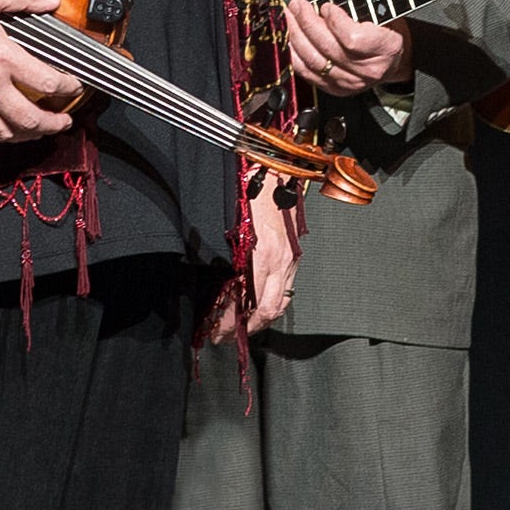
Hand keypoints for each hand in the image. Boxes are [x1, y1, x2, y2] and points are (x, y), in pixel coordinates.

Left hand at [203, 190, 298, 343]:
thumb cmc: (247, 192)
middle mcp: (279, 262)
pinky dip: (272, 303)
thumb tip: (214, 291)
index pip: (244, 303)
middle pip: (265, 311)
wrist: (274, 172)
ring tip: (242, 328)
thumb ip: (223, 261)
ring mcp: (290, 260)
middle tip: (225, 337)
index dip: (229, 322)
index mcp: (260, 255)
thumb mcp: (226, 228)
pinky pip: (287, 290)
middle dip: (245, 329)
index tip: (215, 332)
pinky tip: (258, 307)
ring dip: (260, 320)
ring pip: (279, 304)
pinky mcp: (295, 255)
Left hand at [284, 0, 412, 95]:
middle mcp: (368, 69)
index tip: (326, 6)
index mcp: (385, 47)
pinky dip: (294, 54)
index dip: (335, 21)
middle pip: (328, 48)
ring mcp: (351, 82)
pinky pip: (308, 73)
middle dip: (307, 23)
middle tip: (297, 5)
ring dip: (296, 36)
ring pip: (314, 61)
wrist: (391, 56)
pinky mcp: (336, 88)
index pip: (352, 38)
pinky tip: (290, 37)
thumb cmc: (385, 24)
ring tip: (289, 17)